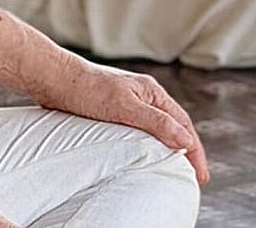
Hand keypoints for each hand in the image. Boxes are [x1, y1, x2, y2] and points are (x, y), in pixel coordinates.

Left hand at [31, 57, 208, 184]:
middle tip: (191, 177)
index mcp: (152, 93)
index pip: (183, 124)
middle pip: (173, 126)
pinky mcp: (112, 110)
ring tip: (170, 168)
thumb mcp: (124, 107)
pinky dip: (146, 144)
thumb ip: (155, 122)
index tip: (200, 176)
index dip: (195, 151)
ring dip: (166, 147)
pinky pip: (137, 130)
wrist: (54, 79)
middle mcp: (143, 96)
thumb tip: (186, 141)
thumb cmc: (87, 89)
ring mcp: (128, 102)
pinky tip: (141, 156)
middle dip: (185, 150)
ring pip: (155, 128)